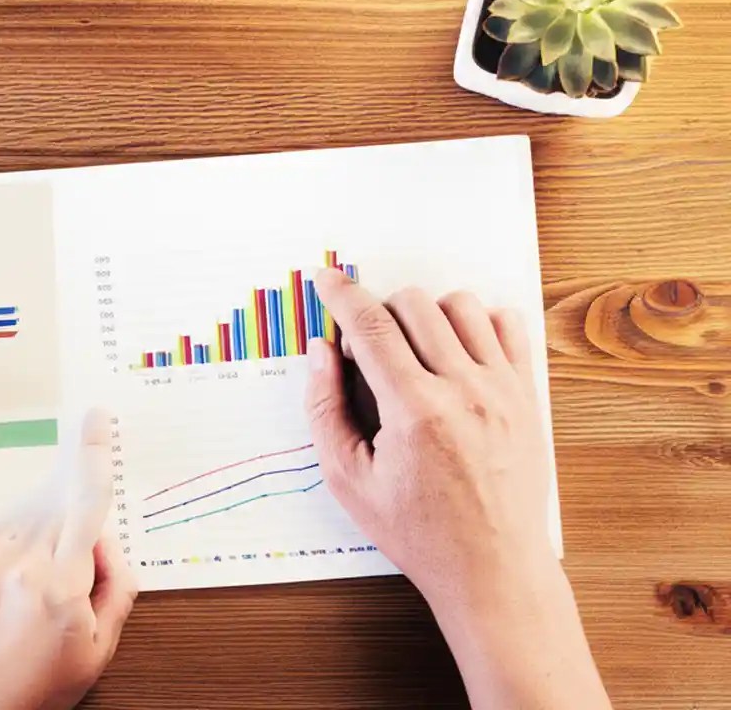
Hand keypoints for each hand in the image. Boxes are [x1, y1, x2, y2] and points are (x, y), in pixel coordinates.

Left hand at [0, 412, 137, 709]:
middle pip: (58, 513)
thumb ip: (115, 584)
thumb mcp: (99, 645)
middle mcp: (18, 565)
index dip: (94, 456)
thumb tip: (105, 538)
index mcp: (60, 585)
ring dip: (35, 544)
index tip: (96, 421)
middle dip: (70, 536)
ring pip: (25, 521)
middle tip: (62, 583)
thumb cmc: (37, 682)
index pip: (85, 503)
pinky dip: (6, 550)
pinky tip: (3, 590)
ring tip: (26, 596)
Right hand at [306, 269, 609, 708]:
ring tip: (414, 349)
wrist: (492, 567)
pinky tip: (458, 350)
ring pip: (461, 306)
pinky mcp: (526, 396)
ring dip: (427, 313)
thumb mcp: (349, 480)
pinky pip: (508, 325)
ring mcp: (502, 390)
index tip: (328, 279)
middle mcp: (463, 390)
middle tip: (369, 347)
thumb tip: (320, 352)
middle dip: (379, 309)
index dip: (342, 294)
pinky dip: (478, 322)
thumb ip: (325, 409)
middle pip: (414, 304)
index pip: (370, 326)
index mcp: (413, 411)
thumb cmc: (418, 532)